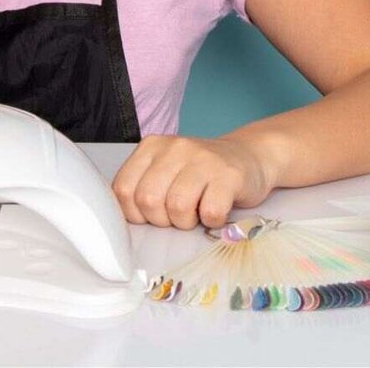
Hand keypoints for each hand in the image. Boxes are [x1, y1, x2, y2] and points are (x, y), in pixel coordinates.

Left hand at [110, 135, 275, 229]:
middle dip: (161, 219)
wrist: (248, 156)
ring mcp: (203, 159)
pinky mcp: (229, 175)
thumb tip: (122, 221)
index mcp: (151, 146)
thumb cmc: (201, 172)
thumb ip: (141, 186)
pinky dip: (212, 221)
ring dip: (187, 221)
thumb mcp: (164, 171)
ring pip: (177, 207)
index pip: (123, 189)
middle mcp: (175, 148)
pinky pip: (210, 212)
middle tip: (178, 214)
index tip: (152, 214)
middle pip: (148, 200)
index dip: (135, 213)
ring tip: (197, 212)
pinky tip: (216, 211)